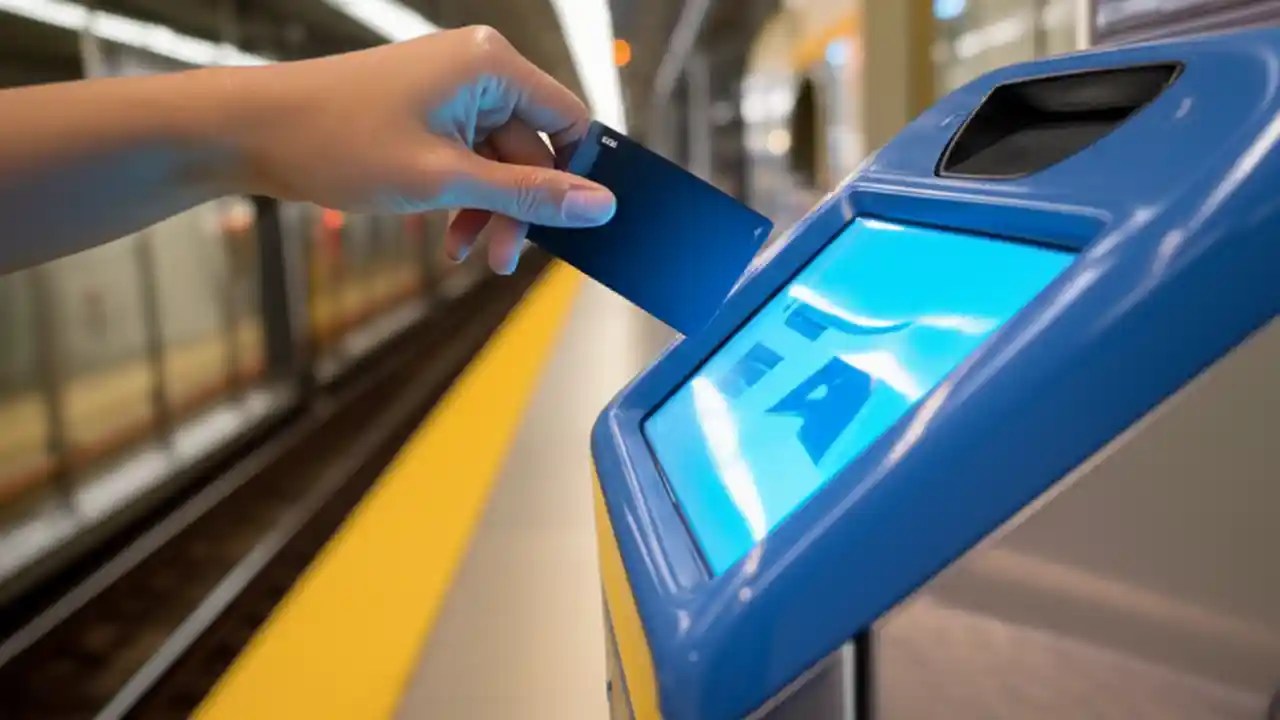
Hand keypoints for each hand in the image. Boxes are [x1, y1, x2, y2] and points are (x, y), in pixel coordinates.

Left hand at [239, 26, 615, 273]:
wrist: (255, 132)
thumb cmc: (339, 141)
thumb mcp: (445, 179)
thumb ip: (528, 193)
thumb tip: (600, 204)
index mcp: (491, 65)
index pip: (568, 122)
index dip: (571, 179)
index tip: (562, 228)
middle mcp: (477, 68)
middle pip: (531, 150)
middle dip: (517, 209)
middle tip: (500, 260)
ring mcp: (450, 89)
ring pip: (497, 162)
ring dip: (488, 211)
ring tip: (465, 253)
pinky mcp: (427, 111)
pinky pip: (467, 159)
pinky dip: (463, 198)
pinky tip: (447, 236)